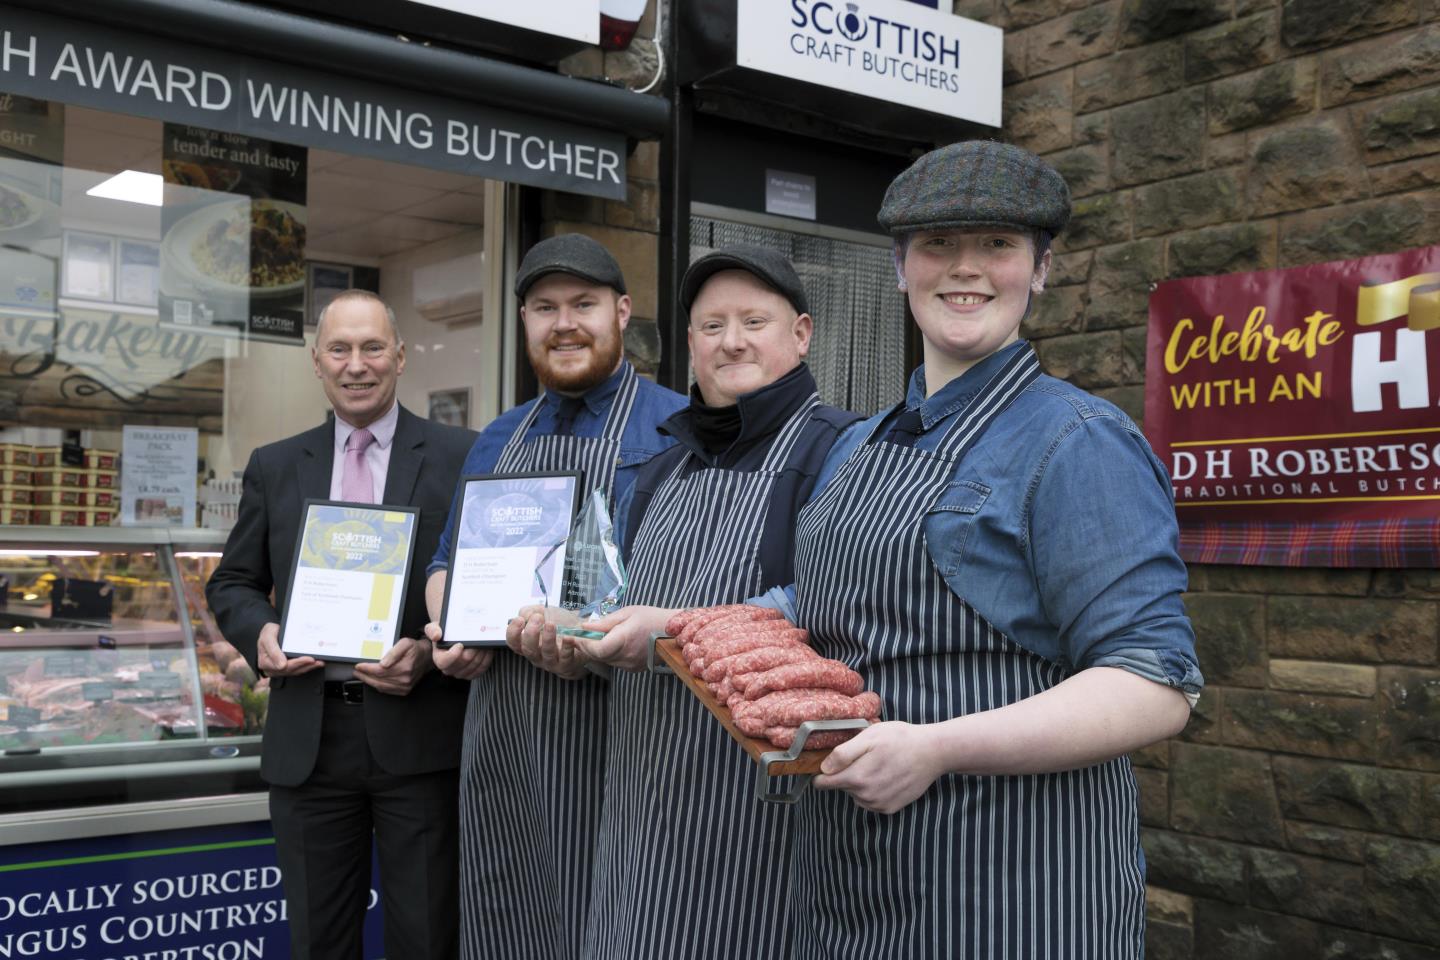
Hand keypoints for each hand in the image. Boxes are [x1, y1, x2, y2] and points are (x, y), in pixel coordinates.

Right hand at [256, 622, 323, 676]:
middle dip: (306, 665)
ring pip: (296, 671)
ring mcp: (279, 670)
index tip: (309, 659)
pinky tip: (315, 663)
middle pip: (291, 670)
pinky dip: (307, 666)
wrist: (270, 633)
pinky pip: (298, 669)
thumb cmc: (268, 633)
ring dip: (309, 667)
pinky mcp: (286, 669)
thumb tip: (281, 665)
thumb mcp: (267, 636)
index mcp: (265, 662)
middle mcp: (272, 668)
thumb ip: (273, 650)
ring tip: (320, 662)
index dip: (297, 663)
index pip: (284, 666)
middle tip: (317, 661)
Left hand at [353, 636, 431, 695]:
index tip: (358, 666)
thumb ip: (393, 652)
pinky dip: (377, 686)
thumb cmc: (415, 649)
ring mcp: (405, 686)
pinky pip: (386, 690)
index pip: (380, 671)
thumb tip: (383, 663)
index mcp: (405, 667)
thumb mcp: (405, 643)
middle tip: (356, 671)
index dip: (367, 669)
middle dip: (364, 676)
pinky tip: (372, 680)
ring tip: (361, 676)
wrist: (427, 657)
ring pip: (381, 686)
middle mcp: (404, 679)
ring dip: (369, 682)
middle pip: (378, 680)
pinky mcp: (404, 690)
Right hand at [425, 621, 493, 679]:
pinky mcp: (473, 673)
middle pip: (464, 661)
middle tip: (477, 639)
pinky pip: (482, 668)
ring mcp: (461, 673)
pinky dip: (487, 658)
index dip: (453, 654)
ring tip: (483, 642)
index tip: (460, 644)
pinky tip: (487, 649)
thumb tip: (436, 635)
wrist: (454, 636)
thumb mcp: (435, 628)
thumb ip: (432, 630)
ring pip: (475, 665)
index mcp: (439, 659)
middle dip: (472, 649)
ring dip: (481, 652)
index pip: (444, 662)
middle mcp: (449, 669)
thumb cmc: (445, 632)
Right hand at [505, 607, 587, 679]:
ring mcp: (551, 661)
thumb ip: (530, 611)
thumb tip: (526, 616)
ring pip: (546, 653)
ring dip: (548, 638)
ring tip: (551, 624)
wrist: (585, 633)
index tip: (520, 619)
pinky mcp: (567, 664)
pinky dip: (566, 647)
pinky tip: (568, 637)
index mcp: (528, 643)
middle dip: (531, 633)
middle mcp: (537, 654)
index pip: (514, 642)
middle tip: (537, 618)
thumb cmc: (560, 624)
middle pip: (528, 649)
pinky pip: (565, 658)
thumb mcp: (543, 612)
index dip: (513, 632)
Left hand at [570, 605, 673, 672]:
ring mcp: (630, 665)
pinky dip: (607, 654)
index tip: (575, 635)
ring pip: (604, 660)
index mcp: (625, 640)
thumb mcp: (628, 613)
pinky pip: (614, 662)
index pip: (597, 649)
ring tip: (594, 637)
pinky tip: (610, 643)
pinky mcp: (633, 669)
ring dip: (596, 650)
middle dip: (585, 646)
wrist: (674, 633)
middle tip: (578, 635)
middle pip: (597, 656)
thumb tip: (584, 626)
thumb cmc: (652, 618)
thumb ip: (605, 622)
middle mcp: (626, 656)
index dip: (584, 643)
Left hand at [813, 721, 944, 814]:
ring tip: (878, 765)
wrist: (932, 752)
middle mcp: (866, 796)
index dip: (822, 773)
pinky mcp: (891, 808)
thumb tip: (824, 768)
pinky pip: (871, 802)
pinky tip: (887, 776)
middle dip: (846, 773)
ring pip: (856, 795)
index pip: (823, 783)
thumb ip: (843, 754)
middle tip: (864, 756)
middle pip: (841, 787)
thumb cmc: (900, 739)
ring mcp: (879, 804)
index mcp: (857, 778)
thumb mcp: (869, 737)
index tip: (828, 763)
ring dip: (860, 783)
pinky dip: (874, 791)